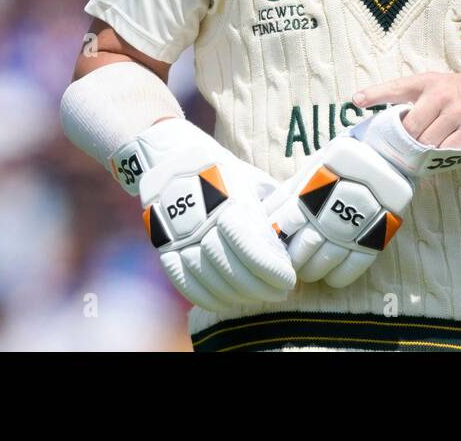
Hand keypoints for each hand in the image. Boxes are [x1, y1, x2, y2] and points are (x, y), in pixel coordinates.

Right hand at [134, 131, 296, 312]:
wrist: (173, 159)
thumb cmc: (223, 172)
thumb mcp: (253, 181)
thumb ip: (273, 208)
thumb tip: (295, 236)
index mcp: (228, 202)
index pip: (251, 248)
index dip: (272, 270)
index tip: (289, 279)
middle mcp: (202, 221)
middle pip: (232, 268)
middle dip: (260, 287)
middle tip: (280, 292)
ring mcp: (180, 236)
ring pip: (210, 279)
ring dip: (238, 295)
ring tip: (258, 297)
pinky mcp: (165, 247)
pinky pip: (185, 282)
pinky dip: (207, 298)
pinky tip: (227, 302)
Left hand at [264, 118, 414, 288]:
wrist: (388, 154)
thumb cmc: (345, 159)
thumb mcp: (314, 167)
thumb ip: (293, 190)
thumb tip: (268, 212)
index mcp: (308, 196)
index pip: (283, 226)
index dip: (277, 238)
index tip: (276, 243)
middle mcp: (327, 217)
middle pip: (301, 249)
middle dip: (293, 259)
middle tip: (291, 262)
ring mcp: (350, 230)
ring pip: (323, 263)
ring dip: (312, 270)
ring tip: (308, 271)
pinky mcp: (372, 240)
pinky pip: (352, 268)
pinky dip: (338, 277)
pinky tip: (331, 277)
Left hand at [352, 71, 460, 150]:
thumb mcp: (438, 84)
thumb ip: (413, 98)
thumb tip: (383, 122)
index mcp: (428, 82)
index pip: (397, 86)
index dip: (375, 93)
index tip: (356, 100)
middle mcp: (441, 95)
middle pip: (410, 128)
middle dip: (404, 142)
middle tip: (400, 150)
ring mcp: (458, 114)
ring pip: (427, 144)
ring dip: (422, 153)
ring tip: (421, 154)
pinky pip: (447, 153)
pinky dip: (440, 158)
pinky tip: (440, 155)